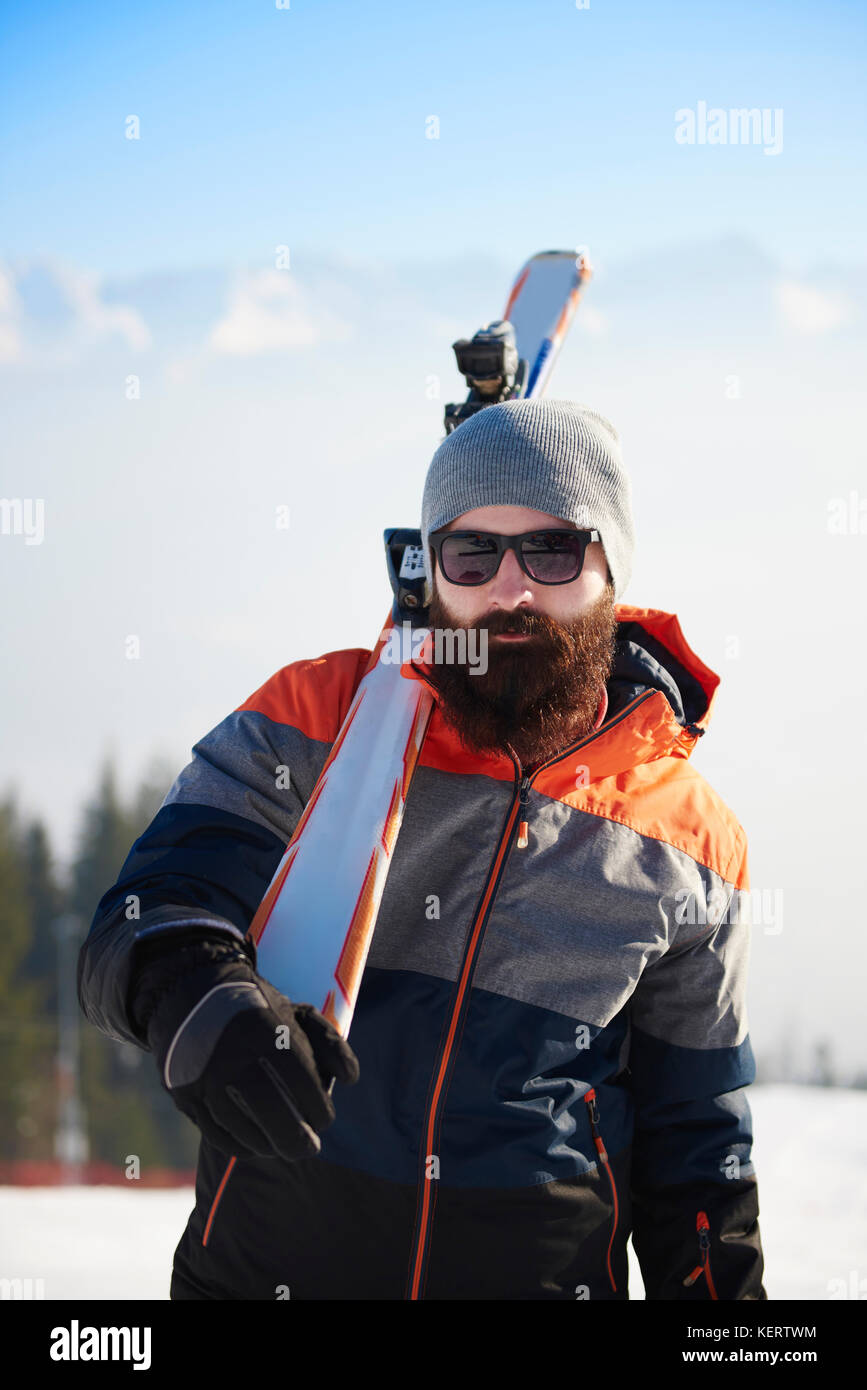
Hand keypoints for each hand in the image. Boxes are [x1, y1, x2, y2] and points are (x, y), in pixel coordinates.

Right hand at [131, 934, 359, 1160]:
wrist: (192, 993)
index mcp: (265, 1029)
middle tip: (309, 1149)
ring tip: (282, 1149)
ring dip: (266, 1144)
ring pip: (239, 1125)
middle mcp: (233, 1053)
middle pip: (267, 1108)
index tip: (325, 1119)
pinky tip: (256, 1148)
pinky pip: (214, 1131)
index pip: (299, 1078)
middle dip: (294, 1137)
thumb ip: (330, 1043)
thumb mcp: (297, 1013)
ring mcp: (205, 1076)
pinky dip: (237, 1145)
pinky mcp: (185, 1093)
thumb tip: (351, 1080)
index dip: (317, 1106)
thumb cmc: (258, 1010)